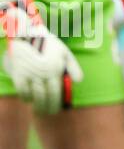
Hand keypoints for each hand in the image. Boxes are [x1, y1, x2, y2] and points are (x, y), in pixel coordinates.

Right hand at [1, 0, 81, 114]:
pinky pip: (21, 91)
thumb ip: (73, 67)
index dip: (55, 104)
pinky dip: (25, 97)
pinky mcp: (19, 74)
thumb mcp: (65, 52)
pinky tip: (28, 100)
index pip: (56, 93)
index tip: (56, 111)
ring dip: (35, 104)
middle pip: (44, 97)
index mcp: (55, 69)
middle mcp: (43, 74)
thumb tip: (79, 81)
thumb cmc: (49, 44)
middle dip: (46, 108)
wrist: (29, 34)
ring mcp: (30, 74)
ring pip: (33, 96)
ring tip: (38, 109)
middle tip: (47, 113)